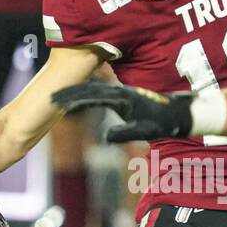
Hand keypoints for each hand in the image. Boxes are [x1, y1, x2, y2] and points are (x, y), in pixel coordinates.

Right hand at [51, 83, 193, 142]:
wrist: (176, 113)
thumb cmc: (161, 124)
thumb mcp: (144, 131)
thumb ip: (125, 133)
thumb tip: (107, 138)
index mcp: (122, 97)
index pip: (93, 96)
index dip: (74, 99)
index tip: (59, 102)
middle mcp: (119, 91)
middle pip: (88, 89)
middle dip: (68, 92)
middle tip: (49, 97)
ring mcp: (120, 91)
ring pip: (92, 89)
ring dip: (74, 92)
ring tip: (57, 97)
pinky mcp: (121, 95)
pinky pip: (98, 93)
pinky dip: (84, 95)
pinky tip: (76, 101)